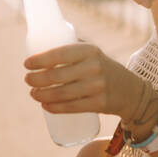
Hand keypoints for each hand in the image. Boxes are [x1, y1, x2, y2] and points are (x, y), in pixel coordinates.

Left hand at [24, 42, 146, 118]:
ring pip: (62, 93)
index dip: (40, 60)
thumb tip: (39, 49)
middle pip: (57, 75)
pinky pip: (71, 107)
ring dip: (42, 95)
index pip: (60, 53)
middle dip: (37, 79)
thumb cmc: (102, 68)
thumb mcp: (92, 54)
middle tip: (28, 80)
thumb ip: (71, 50)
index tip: (27, 64)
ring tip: (33, 93)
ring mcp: (97, 87)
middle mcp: (94, 67)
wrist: (130, 90)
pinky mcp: (99, 104)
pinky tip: (45, 106)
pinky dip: (55, 108)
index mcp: (90, 50)